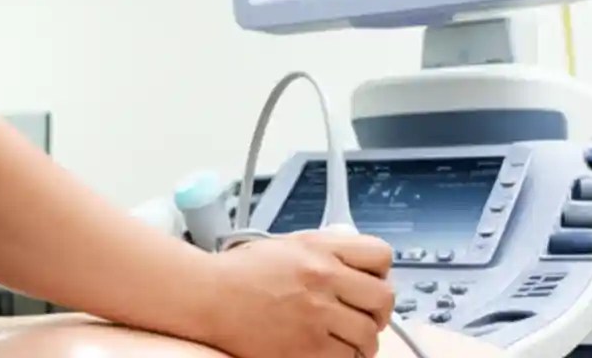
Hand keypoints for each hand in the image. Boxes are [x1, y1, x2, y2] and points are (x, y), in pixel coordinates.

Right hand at [202, 231, 395, 357]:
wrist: (207, 296)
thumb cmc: (240, 273)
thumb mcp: (286, 245)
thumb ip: (324, 249)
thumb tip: (360, 264)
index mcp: (318, 249)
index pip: (380, 255)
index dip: (380, 272)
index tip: (371, 283)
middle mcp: (321, 278)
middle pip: (383, 299)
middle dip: (378, 311)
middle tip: (365, 316)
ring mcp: (315, 315)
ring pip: (369, 336)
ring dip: (361, 339)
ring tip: (343, 337)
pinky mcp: (306, 348)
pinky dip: (342, 356)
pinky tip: (326, 348)